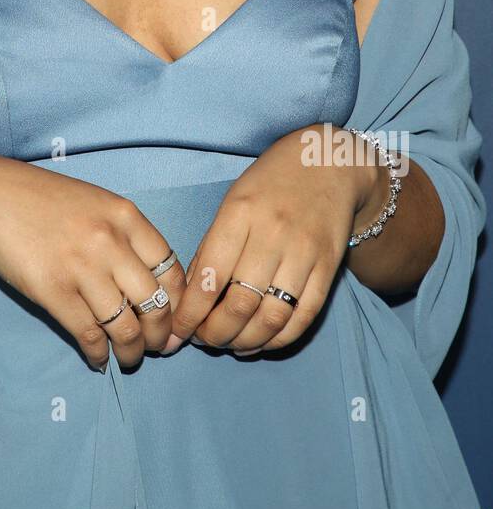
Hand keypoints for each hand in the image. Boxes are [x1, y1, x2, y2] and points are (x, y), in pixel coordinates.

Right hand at [0, 154, 187, 369]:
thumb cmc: (43, 200)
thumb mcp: (96, 204)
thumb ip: (125, 236)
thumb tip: (152, 285)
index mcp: (126, 217)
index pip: (172, 270)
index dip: (180, 304)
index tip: (178, 322)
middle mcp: (110, 242)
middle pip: (156, 304)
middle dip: (161, 335)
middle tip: (158, 348)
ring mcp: (82, 268)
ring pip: (126, 327)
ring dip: (133, 352)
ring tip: (130, 359)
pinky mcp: (53, 291)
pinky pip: (89, 334)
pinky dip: (99, 354)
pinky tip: (99, 359)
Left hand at [163, 123, 386, 357]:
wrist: (329, 163)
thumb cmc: (269, 183)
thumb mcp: (232, 202)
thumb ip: (212, 247)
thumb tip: (190, 297)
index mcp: (240, 214)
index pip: (209, 277)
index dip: (190, 313)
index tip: (178, 330)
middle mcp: (273, 235)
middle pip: (240, 304)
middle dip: (215, 334)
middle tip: (202, 340)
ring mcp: (304, 254)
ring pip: (272, 318)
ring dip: (245, 342)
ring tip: (228, 345)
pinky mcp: (329, 269)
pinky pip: (303, 317)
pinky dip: (279, 339)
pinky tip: (260, 342)